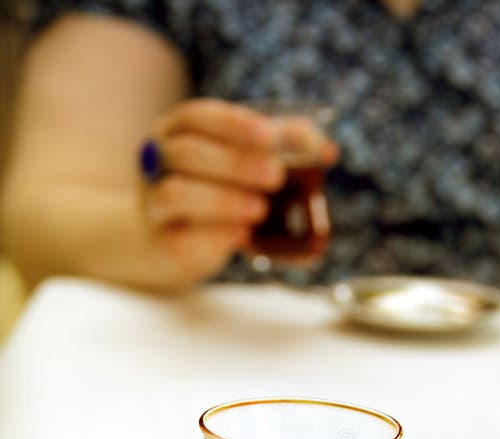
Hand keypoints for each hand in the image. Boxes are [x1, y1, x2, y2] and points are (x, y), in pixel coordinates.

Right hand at [138, 98, 337, 285]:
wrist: (168, 240)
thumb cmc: (213, 191)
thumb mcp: (242, 162)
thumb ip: (280, 147)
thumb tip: (326, 150)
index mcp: (177, 130)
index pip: (197, 116)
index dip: (234, 124)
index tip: (269, 136)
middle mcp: (157, 161)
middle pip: (188, 153)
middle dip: (236, 163)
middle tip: (276, 176)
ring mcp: (152, 201)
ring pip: (177, 193)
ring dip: (224, 200)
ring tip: (259, 209)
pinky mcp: (161, 240)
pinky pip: (182, 235)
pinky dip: (215, 233)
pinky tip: (240, 234)